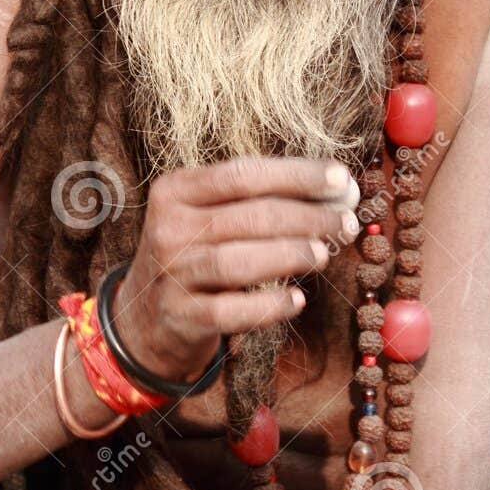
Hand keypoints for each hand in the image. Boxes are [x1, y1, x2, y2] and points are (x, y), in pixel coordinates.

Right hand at [112, 155, 361, 384]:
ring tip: (324, 255)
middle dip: (307, 217)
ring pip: (238, 261)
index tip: (340, 179)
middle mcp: (168, 227)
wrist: (144, 316)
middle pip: (249, 216)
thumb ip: (259, 200)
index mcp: (176, 190)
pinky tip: (296, 300)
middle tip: (345, 222)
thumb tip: (336, 193)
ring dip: (290, 256)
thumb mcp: (208, 216)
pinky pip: (231, 311)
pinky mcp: (180, 315)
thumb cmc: (196, 254)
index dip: (296, 175)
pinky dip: (269, 306)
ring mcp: (171, 273)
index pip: (243, 174)